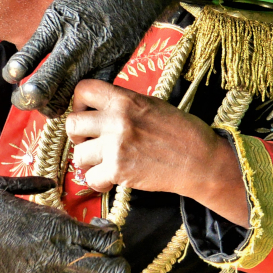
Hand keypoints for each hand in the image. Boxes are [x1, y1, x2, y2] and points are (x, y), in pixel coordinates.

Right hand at [0, 175, 130, 272]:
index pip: (106, 242)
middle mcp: (51, 254)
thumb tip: (49, 184)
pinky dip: (66, 268)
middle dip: (116, 262)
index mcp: (51, 226)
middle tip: (102, 244)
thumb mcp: (5, 185)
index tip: (101, 223)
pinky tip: (51, 251)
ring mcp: (39, 272)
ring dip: (94, 268)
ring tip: (79, 249)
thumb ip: (33, 186)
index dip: (112, 234)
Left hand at [4, 0, 115, 117]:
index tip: (10, 77)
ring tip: (46, 107)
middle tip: (22, 101)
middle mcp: (77, 38)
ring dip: (55, 102)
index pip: (29, 54)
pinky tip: (77, 100)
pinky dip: (87, 97)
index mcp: (59, 17)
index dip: (15, 71)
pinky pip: (100, 88)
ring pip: (71, 92)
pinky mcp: (120, 57)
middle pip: (45, 81)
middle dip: (29, 97)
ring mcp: (99, 51)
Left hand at [65, 80, 248, 225]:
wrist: (200, 161)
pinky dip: (99, 183)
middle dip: (78, 137)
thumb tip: (97, 108)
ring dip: (88, 162)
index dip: (79, 103)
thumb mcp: (151, 105)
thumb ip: (123, 104)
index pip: (83, 90)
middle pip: (71, 124)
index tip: (86, 114)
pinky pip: (90, 178)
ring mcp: (116, 145)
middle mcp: (116, 120)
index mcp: (124, 99)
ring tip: (103, 164)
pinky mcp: (119, 170)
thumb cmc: (180, 132)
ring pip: (78, 155)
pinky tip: (110, 180)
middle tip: (91, 143)